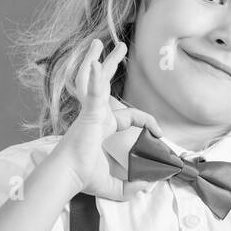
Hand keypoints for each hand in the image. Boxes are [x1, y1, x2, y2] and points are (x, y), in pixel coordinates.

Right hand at [55, 38, 163, 199]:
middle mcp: (98, 116)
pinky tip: (94, 63)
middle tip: (120, 47)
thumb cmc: (85, 179)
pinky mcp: (89, 114)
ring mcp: (93, 112)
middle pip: (108, 85)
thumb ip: (132, 187)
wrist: (69, 177)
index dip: (148, 122)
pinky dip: (93, 78)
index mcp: (103, 128)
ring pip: (100, 80)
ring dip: (104, 60)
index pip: (130, 117)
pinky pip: (94, 92)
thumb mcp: (116, 186)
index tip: (161, 134)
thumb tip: (149, 185)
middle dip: (113, 65)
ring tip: (108, 42)